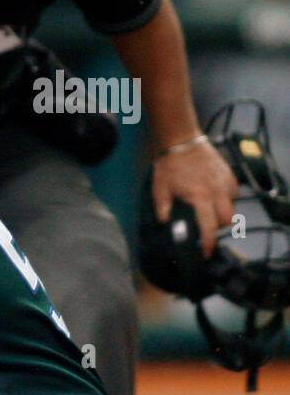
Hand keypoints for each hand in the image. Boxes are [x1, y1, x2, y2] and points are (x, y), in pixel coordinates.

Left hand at [152, 139, 238, 255]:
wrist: (182, 141)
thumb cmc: (169, 166)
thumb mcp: (159, 189)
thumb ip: (162, 208)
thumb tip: (165, 224)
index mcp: (199, 197)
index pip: (208, 226)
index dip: (208, 242)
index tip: (206, 253)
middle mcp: (217, 192)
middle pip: (226, 220)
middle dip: (218, 229)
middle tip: (207, 231)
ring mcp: (225, 182)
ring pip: (232, 207)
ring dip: (222, 214)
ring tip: (209, 214)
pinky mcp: (230, 175)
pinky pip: (234, 194)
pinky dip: (227, 200)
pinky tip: (215, 198)